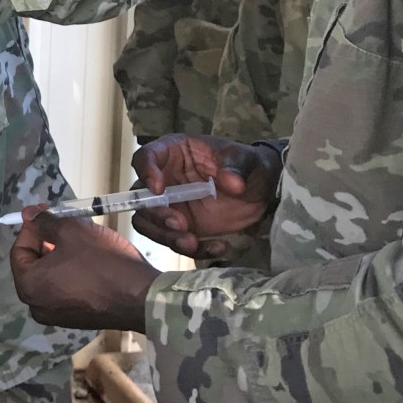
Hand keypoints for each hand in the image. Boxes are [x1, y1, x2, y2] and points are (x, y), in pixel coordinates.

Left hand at [10, 207, 158, 332]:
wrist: (141, 296)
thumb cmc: (101, 261)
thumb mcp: (70, 231)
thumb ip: (44, 222)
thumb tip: (27, 214)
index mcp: (29, 287)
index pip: (19, 250)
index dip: (31, 227)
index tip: (46, 211)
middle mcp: (37, 307)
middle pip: (33, 265)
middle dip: (45, 241)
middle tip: (63, 223)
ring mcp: (57, 316)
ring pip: (50, 277)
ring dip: (59, 255)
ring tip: (78, 238)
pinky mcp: (77, 319)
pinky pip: (64, 290)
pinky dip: (70, 272)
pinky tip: (88, 260)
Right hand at [130, 134, 281, 258]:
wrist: (260, 190)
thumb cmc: (246, 165)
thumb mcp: (245, 159)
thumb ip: (236, 166)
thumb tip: (234, 183)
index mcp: (172, 153)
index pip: (145, 158)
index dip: (145, 172)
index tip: (158, 189)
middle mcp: (164, 179)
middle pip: (141, 198)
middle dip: (156, 215)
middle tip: (180, 224)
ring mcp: (171, 206)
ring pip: (149, 224)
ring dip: (165, 236)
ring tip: (191, 243)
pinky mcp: (182, 228)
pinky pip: (176, 242)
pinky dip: (195, 250)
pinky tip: (217, 247)